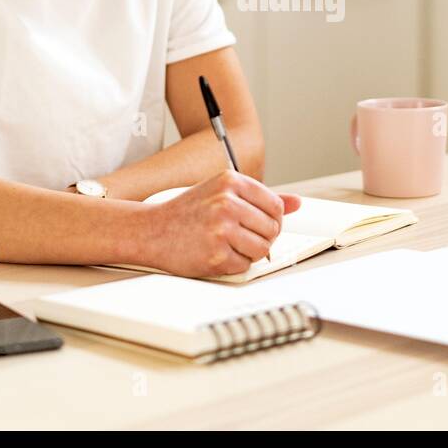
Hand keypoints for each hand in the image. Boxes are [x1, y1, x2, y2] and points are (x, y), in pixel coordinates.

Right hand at [138, 170, 301, 277]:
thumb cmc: (186, 213)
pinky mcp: (217, 254)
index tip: (257, 223)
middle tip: (238, 236)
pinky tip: (217, 253)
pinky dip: (234, 264)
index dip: (271, 219)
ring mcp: (222, 229)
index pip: (275, 206)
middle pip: (272, 228)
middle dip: (260, 237)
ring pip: (262, 249)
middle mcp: (227, 202)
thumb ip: (260, 198)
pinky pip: (244, 265)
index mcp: (231, 182)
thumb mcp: (221, 192)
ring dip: (248, 252)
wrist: (151, 231)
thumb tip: (296, 203)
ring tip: (227, 244)